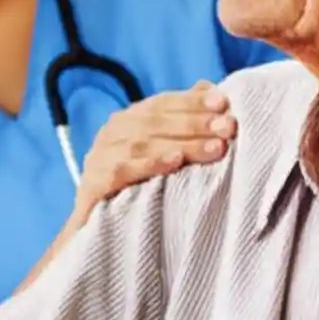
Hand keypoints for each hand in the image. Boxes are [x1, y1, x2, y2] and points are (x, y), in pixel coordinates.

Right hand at [71, 80, 235, 220]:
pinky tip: (175, 163)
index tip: (224, 103)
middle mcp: (111, 134)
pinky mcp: (93, 185)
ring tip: (215, 148)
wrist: (91, 232)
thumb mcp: (159, 152)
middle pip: (154, 122)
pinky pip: (122, 171)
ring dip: (182, 143)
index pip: (161, 103)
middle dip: (195, 123)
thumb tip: (207, 87)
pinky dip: (149, 164)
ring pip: (142, 144)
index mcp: (127, 120)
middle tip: (227, 127)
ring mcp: (98, 158)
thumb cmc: (134, 188)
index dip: (192, 101)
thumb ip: (181, 120)